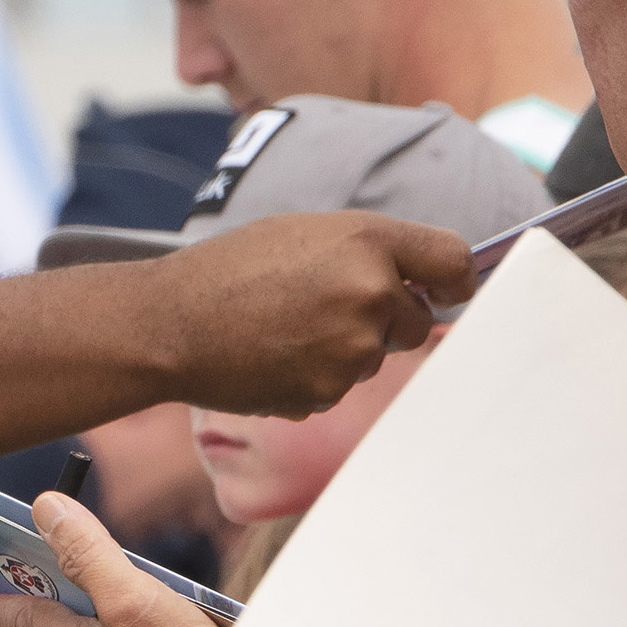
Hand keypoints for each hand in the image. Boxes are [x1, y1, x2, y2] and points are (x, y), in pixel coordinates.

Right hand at [144, 211, 473, 417]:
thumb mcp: (305, 234)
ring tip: (285, 327)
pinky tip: (274, 355)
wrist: (171, 324)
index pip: (454, 262)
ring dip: (345, 348)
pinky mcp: (329, 392)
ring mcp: (352, 348)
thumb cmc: (229, 270)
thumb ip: (367, 252)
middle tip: (325, 306)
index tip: (448, 290)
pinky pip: (340, 387)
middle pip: (416, 320)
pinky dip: (315, 376)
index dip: (456, 280)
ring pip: (375, 356)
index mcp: (368, 241)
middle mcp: (370, 293)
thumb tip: (418, 281)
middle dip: (386, 318)